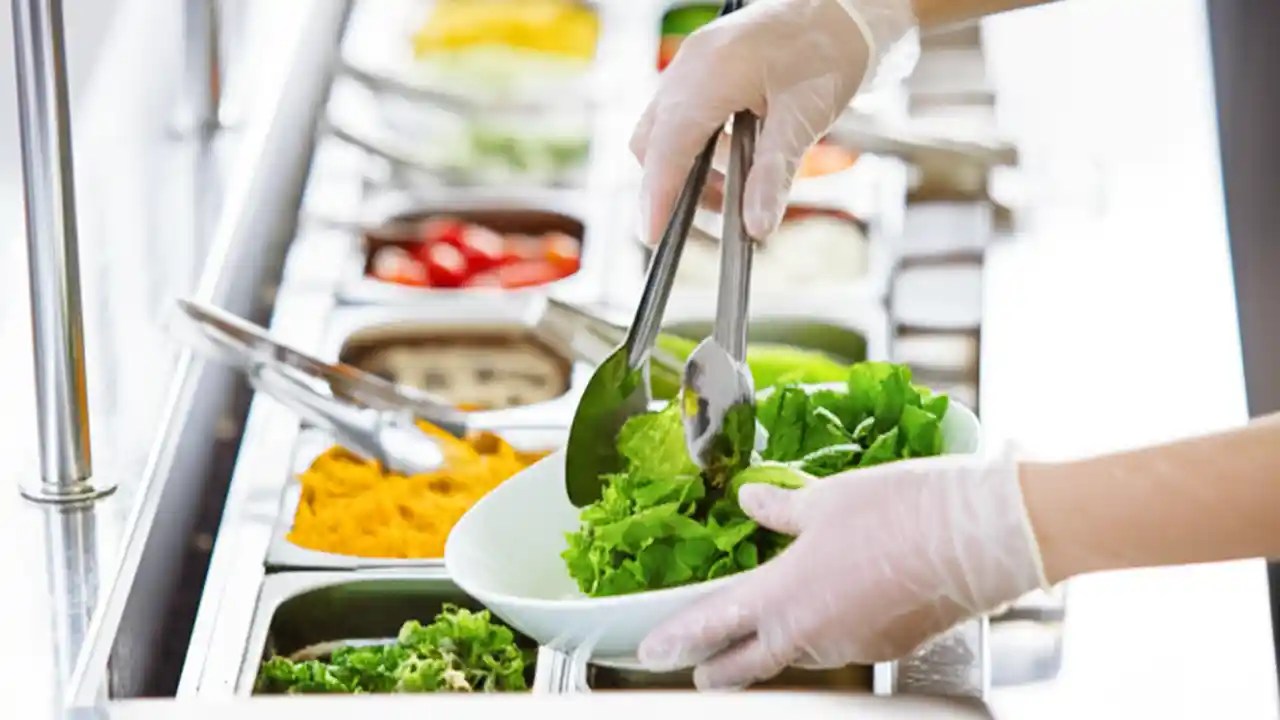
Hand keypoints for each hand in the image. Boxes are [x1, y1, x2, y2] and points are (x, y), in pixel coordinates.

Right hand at [631, 0, 917, 243]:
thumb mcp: (805, 118)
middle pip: (653, 142)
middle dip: (671, 187)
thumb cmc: (828, 51)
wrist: (845, 7)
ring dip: (688, 170)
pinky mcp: (702, 69)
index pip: (667, 147)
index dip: (657, 196)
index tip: (654, 235)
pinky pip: (681, 116)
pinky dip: (698, 148)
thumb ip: (774, 175)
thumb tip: (756, 227)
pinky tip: (734, 162)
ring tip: (732, 195)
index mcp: (709, 74)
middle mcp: (689, 67)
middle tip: (708, 220)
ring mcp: (691, 65)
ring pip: (663, 132)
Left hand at [637, 452, 1047, 689]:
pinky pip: (840, 643)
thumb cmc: (899, 511)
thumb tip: (749, 503)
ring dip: (776, 644)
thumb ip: (780, 510)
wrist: (975, 537)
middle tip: (698, 671)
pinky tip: (835, 605)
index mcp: (784, 596)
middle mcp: (812, 633)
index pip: (715, 625)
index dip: (678, 639)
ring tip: (766, 628)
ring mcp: (852, 645)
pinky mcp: (887, 647)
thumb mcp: (826, 500)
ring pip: (798, 652)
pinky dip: (825, 630)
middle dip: (719, 668)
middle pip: (750, 663)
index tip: (650, 652)